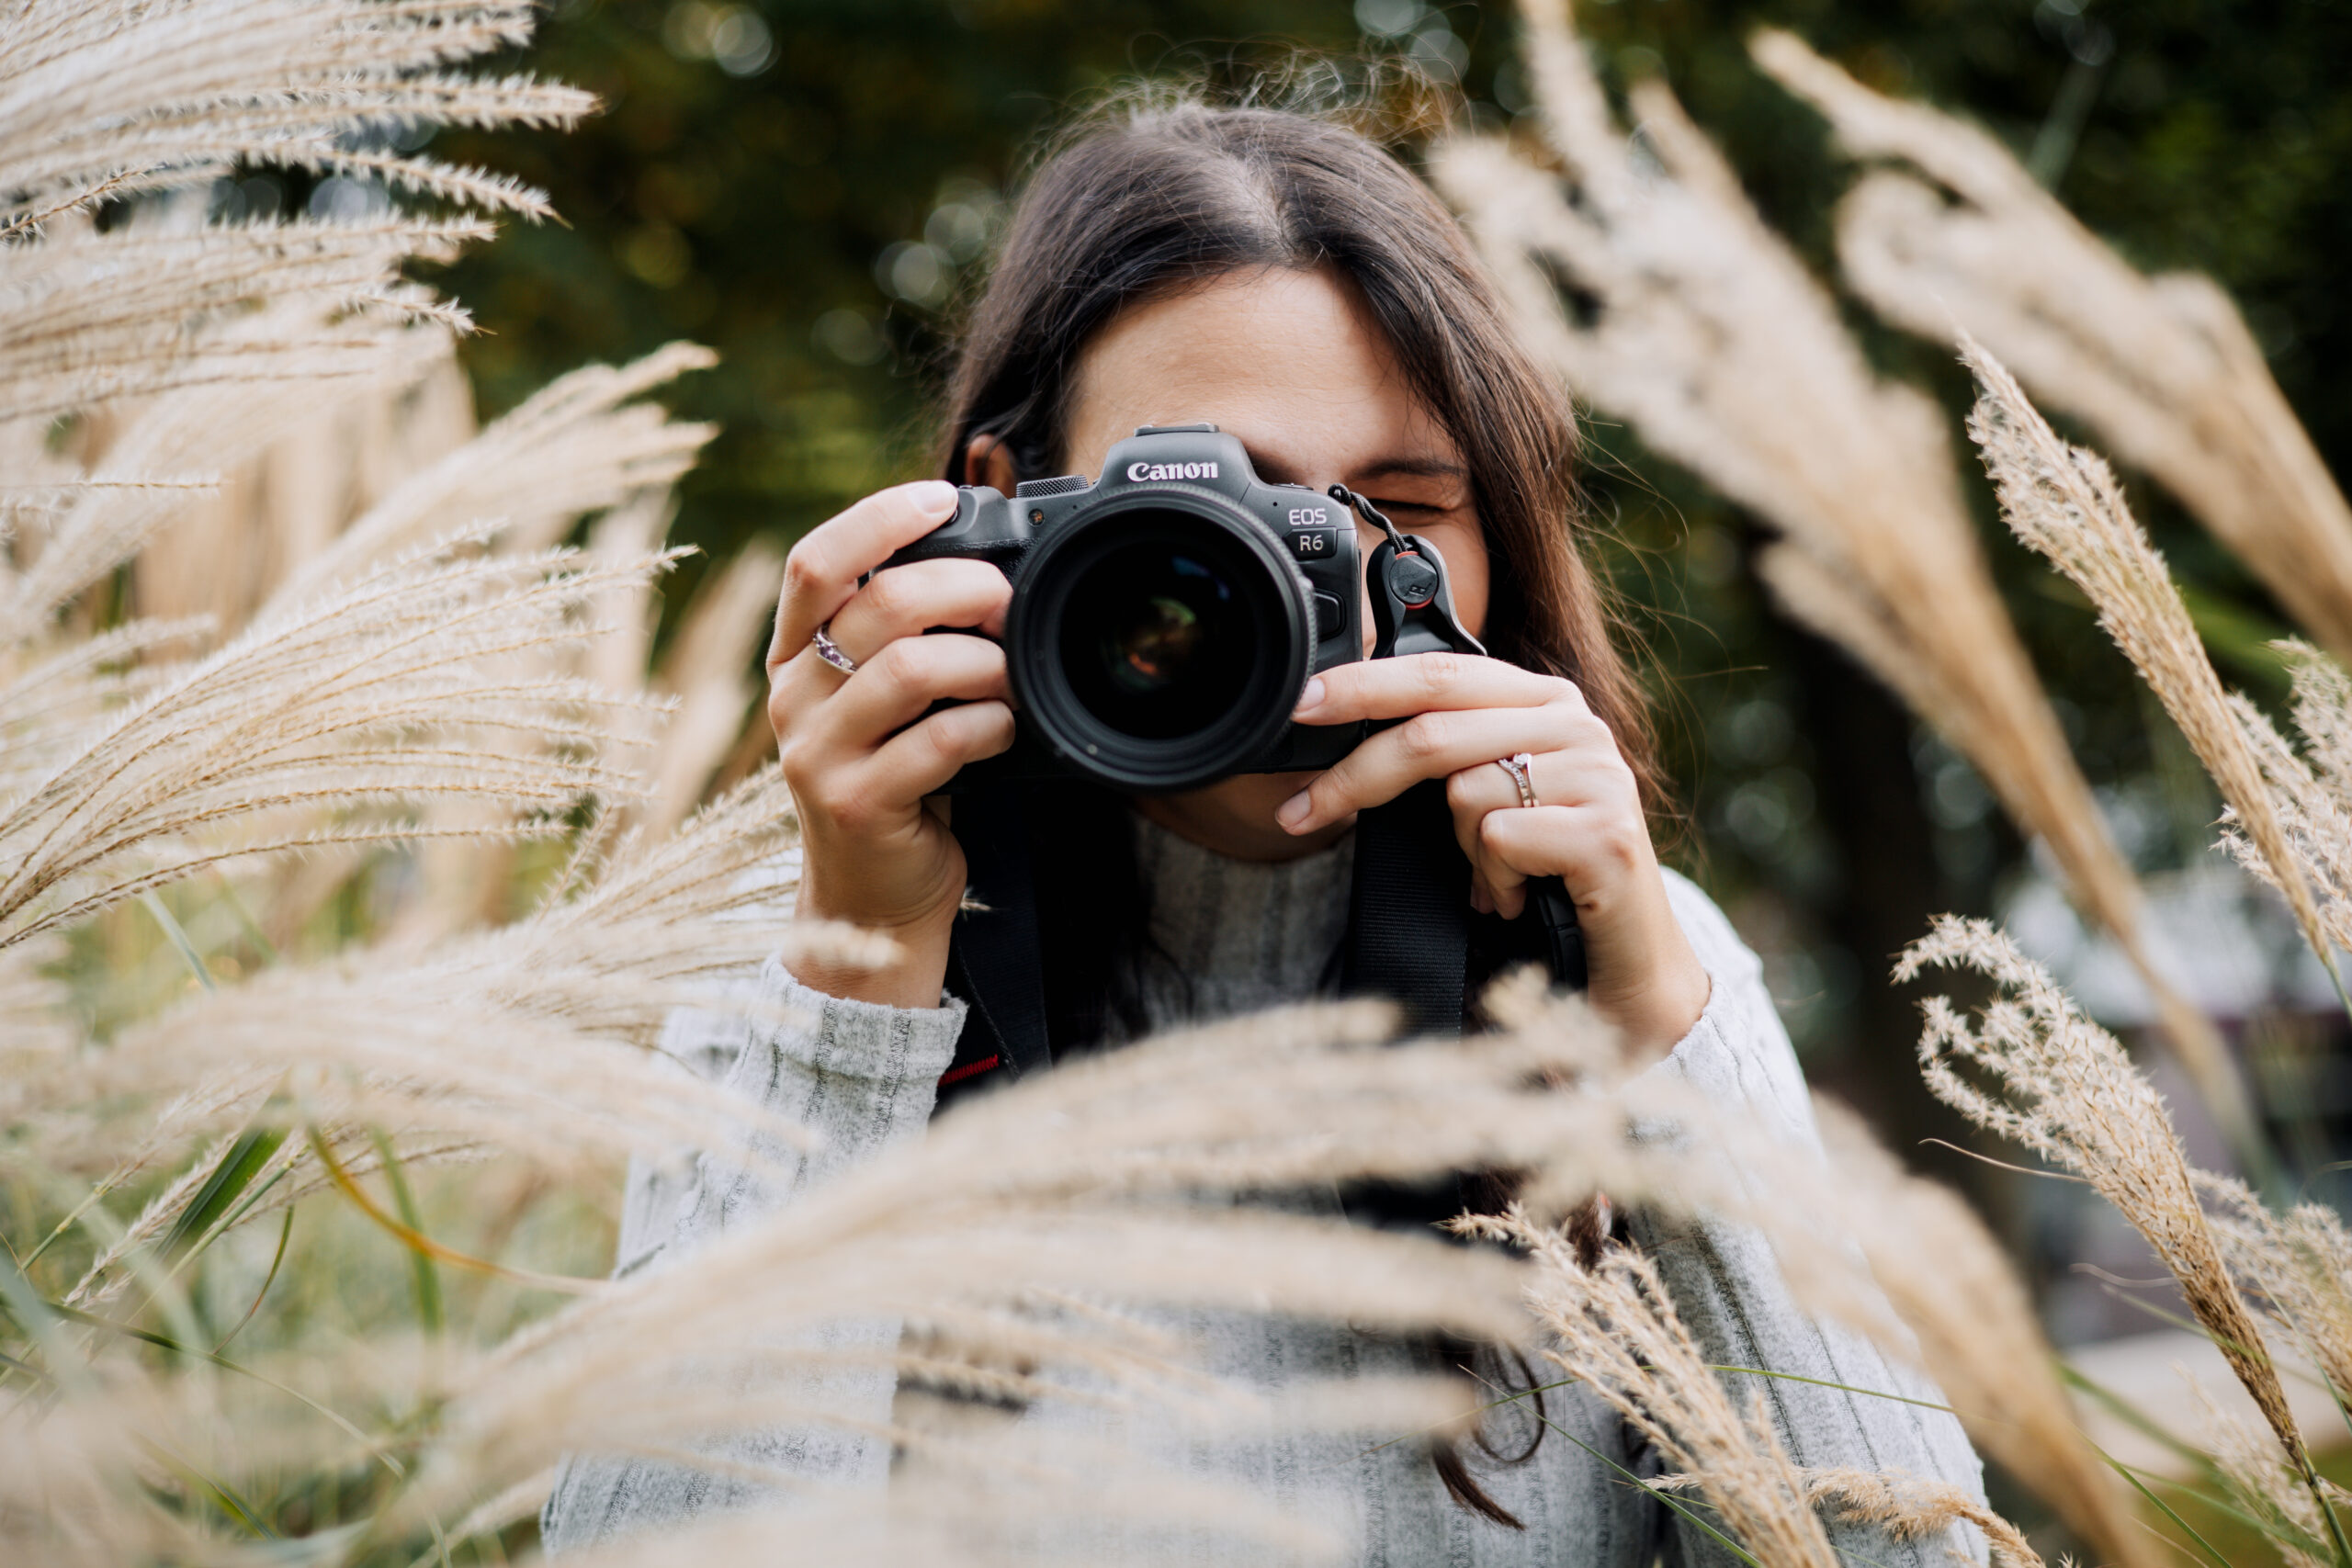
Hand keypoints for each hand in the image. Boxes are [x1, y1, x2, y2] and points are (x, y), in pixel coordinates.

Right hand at [768, 480, 1014, 1007]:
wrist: (870, 899)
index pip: (816, 563)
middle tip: (1009, 600)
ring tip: (1012, 674)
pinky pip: (938, 742)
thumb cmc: (893, 783)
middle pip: (877, 605)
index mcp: (793, 657)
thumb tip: (981, 562)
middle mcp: (794, 698)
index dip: (878, 519)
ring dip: (985, 661)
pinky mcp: (857, 803)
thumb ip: (900, 639)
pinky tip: (1005, 728)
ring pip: (911, 669)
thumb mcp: (879, 702)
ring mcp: (818, 754)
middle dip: (963, 587)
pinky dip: (989, 724)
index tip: (942, 497)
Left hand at [1276, 653, 1709, 1059]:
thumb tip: (1343, 728)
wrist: (1628, 957)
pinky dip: (1495, 881)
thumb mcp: (1492, 798)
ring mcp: (1598, 774)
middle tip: (1300, 813)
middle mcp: (1577, 722)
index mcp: (1544, 700)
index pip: (1439, 672)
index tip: (1301, 704)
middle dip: (1354, 777)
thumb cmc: (1547, 874)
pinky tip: (1522, 897)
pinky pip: (1500, 840)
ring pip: (1463, 794)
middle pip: (1433, 732)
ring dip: (1462, 854)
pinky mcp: (1605, 831)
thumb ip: (1446, 751)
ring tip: (1497, 877)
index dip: (1363, 685)